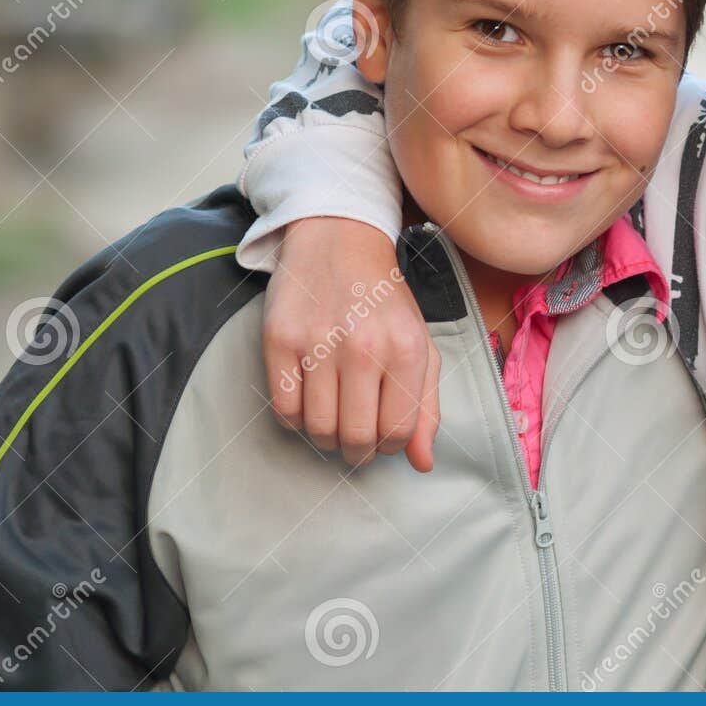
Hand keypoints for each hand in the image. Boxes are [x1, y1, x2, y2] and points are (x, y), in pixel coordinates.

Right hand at [261, 218, 440, 469]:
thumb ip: (427, 406)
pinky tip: (308, 400)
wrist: (340, 242)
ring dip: (326, 437)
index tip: (382, 436)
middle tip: (355, 438)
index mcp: (406, 349)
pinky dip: (295, 419)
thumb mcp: (419, 345)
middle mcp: (363, 347)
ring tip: (333, 418)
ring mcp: (318, 343)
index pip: (397, 432)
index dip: (389, 446)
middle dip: (357, 450)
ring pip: (317, 429)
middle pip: (355, 437)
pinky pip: (283, 409)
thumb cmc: (385, 301)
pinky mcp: (279, 340)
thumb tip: (423, 463)